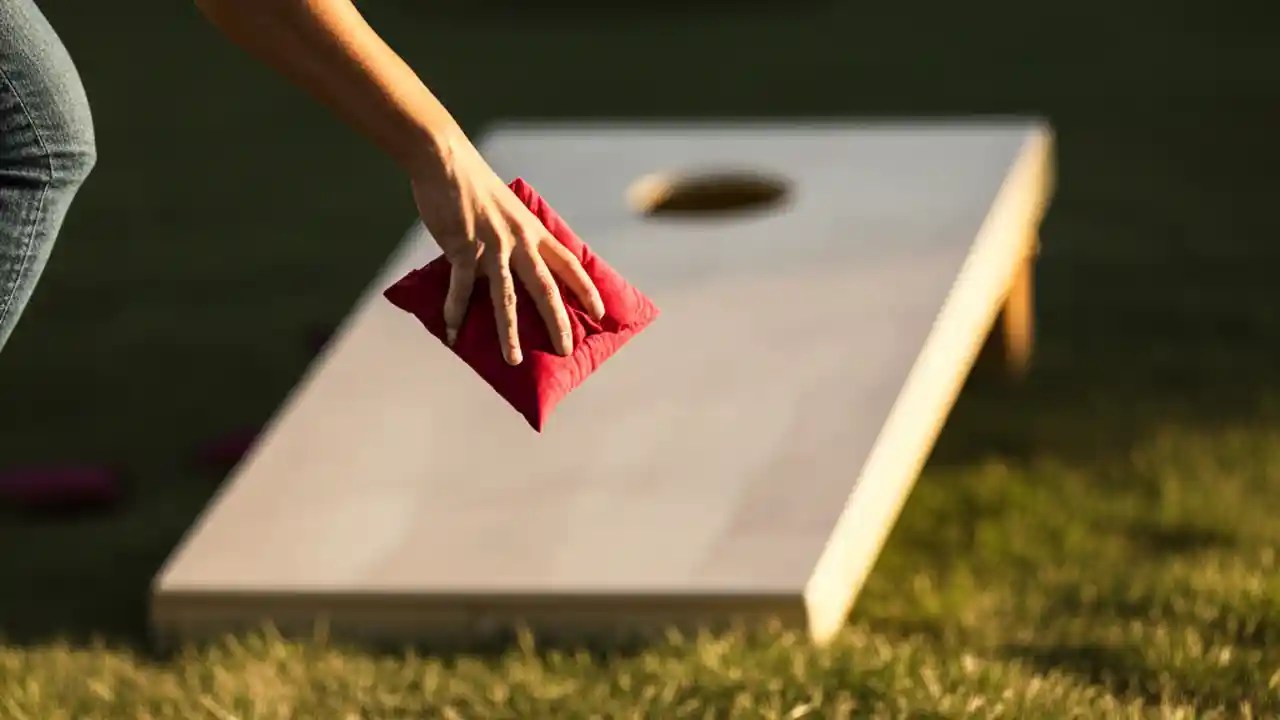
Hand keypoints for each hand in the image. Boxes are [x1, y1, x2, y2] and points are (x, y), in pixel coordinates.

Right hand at [410, 134, 604, 365]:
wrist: (447, 162)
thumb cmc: (475, 186)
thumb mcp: (506, 210)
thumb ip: (511, 239)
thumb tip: (505, 270)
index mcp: (533, 231)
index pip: (569, 264)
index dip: (586, 289)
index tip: (601, 312)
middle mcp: (520, 241)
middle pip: (545, 288)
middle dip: (557, 322)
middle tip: (566, 350)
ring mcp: (493, 247)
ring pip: (507, 298)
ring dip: (509, 332)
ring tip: (512, 359)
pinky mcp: (464, 248)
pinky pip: (462, 288)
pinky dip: (456, 312)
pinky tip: (453, 333)